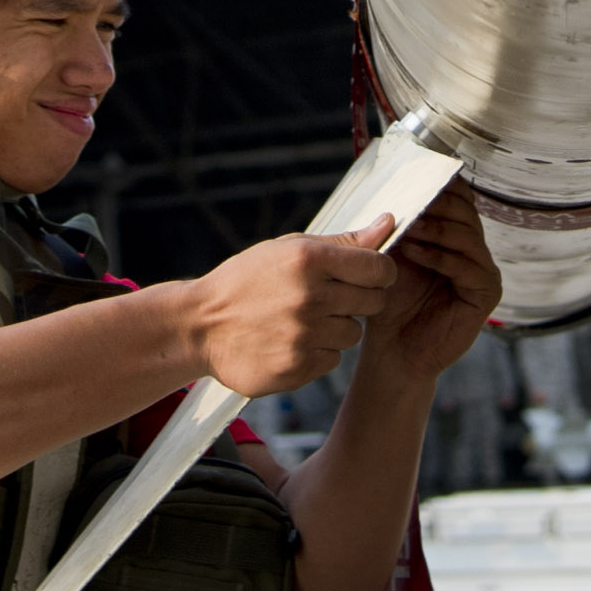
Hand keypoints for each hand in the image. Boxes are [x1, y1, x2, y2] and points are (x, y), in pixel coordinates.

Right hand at [186, 232, 402, 400]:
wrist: (200, 326)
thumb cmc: (249, 280)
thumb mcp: (289, 249)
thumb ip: (344, 241)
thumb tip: (390, 222)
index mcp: (309, 260)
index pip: (380, 268)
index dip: (381, 272)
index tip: (368, 275)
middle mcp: (310, 298)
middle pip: (374, 302)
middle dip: (359, 299)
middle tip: (328, 297)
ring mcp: (304, 337)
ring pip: (354, 334)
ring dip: (336, 327)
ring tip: (302, 319)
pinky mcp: (298, 368)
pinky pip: (333, 360)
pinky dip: (318, 352)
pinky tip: (290, 340)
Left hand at [346, 179, 500, 388]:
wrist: (394, 350)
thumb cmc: (391, 302)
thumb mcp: (391, 256)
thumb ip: (397, 226)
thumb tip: (393, 190)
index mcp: (455, 236)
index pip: (459, 198)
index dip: (440, 184)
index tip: (413, 176)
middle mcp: (474, 250)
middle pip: (466, 212)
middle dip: (437, 203)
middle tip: (409, 200)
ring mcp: (484, 272)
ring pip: (468, 236)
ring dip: (436, 228)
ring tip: (408, 227)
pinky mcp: (486, 295)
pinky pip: (469, 268)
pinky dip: (440, 256)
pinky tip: (414, 253)